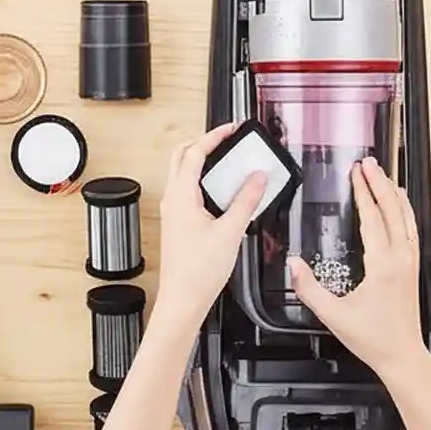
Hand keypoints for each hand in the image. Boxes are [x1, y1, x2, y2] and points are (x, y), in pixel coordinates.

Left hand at [156, 123, 267, 325]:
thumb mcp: (230, 232)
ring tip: (226, 161)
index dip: (214, 136)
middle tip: (226, 140)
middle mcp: (172, 200)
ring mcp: (173, 212)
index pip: (194, 153)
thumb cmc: (198, 273)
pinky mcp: (177, 223)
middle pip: (181, 157)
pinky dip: (202, 181)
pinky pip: (187, 190)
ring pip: (182, 173)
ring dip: (201, 161)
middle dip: (203, 143)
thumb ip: (246, 201)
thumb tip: (258, 178)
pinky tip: (222, 192)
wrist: (182, 301)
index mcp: (181, 196)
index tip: (231, 129)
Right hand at [288, 157, 426, 376]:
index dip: (363, 193)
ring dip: (393, 194)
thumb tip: (292, 264)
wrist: (402, 356)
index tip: (355, 174)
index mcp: (384, 265)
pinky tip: (399, 205)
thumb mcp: (333, 316)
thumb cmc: (373, 338)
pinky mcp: (412, 268)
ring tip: (383, 175)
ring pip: (406, 217)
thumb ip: (310, 288)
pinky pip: (411, 229)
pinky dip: (404, 211)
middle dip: (380, 183)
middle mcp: (401, 258)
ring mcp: (410, 262)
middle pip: (393, 210)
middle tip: (369, 163)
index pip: (373, 219)